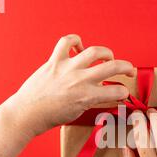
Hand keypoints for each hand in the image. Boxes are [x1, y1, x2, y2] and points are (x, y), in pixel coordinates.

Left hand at [0, 34, 133, 137]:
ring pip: (94, 51)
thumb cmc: (50, 116)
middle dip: (127, 67)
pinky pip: (67, 42)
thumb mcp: (78, 112)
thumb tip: (105, 94)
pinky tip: (79, 47)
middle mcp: (79, 79)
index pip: (117, 91)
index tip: (124, 93)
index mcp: (87, 96)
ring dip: (106, 53)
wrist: (27, 113)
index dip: (124, 92)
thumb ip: (93, 101)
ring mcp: (67, 68)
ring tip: (108, 57)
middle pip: (113, 66)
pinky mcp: (55, 61)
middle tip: (129, 70)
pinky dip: (75, 40)